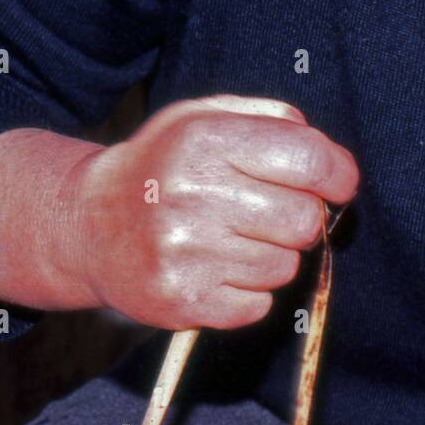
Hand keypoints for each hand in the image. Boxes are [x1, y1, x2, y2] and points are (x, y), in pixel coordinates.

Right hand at [73, 95, 359, 329]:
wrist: (87, 227)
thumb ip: (269, 121)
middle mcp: (192, 195)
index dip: (337, 175)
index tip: (336, 185)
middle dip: (300, 221)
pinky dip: (247, 294)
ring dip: (270, 258)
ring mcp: (185, 254)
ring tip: (229, 244)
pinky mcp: (183, 301)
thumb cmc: (159, 169)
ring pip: (283, 267)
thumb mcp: (201, 119)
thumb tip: (332, 162)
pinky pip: (258, 306)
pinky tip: (214, 272)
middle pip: (304, 221)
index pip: (308, 159)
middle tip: (269, 217)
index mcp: (203, 140)